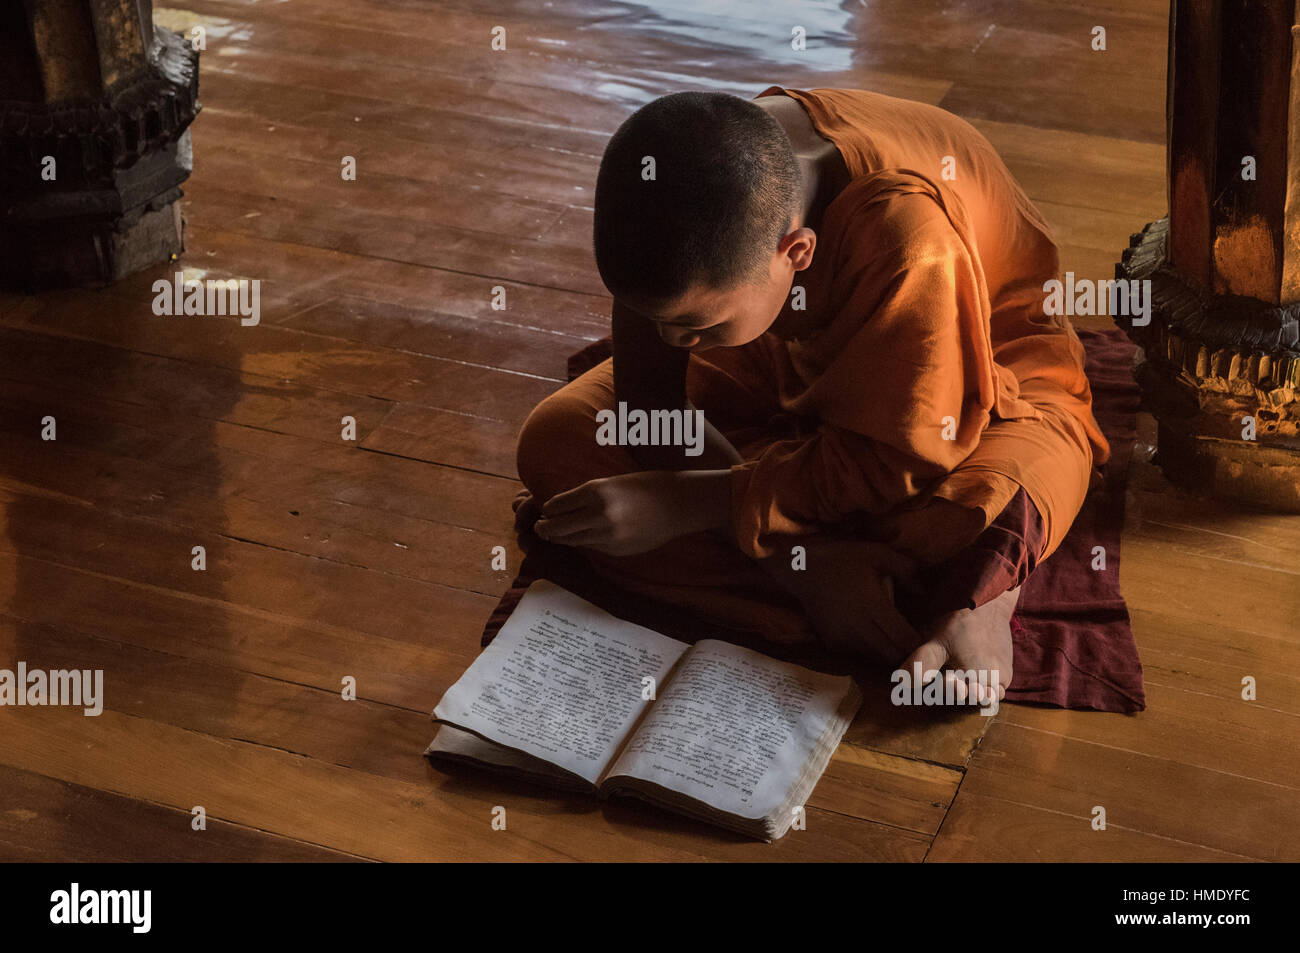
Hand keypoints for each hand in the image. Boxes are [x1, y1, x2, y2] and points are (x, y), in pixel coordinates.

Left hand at [533, 471, 726, 556]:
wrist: (679, 504)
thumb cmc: (646, 485)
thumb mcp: (611, 482)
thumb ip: (586, 496)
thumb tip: (559, 509)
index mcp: (596, 491)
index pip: (557, 505)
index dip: (547, 509)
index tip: (544, 509)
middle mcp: (599, 514)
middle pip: (558, 527)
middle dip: (546, 528)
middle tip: (540, 527)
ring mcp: (609, 536)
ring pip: (572, 540)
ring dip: (561, 537)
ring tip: (553, 534)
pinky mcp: (617, 550)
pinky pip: (592, 547)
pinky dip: (583, 542)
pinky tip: (581, 537)